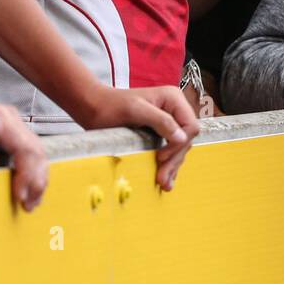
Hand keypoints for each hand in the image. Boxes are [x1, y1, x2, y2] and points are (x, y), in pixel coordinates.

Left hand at [0, 103, 47, 211]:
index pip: (27, 150)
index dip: (28, 176)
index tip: (19, 199)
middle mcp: (7, 116)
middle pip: (35, 151)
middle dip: (36, 181)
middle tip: (28, 207)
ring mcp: (8, 120)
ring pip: (36, 150)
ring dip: (36, 178)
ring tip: (30, 202)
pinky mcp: (5, 126)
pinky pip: (27, 149)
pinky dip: (31, 170)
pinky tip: (26, 186)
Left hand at [80, 87, 199, 190]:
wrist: (93, 107)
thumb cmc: (111, 105)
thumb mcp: (136, 110)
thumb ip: (161, 121)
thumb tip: (182, 138)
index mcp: (173, 99)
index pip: (190, 126)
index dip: (179, 144)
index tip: (161, 157)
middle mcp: (174, 109)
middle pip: (186, 139)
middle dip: (175, 159)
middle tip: (162, 178)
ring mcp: (168, 121)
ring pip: (180, 147)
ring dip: (173, 165)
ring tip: (164, 183)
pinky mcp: (160, 132)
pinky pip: (171, 149)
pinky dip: (169, 164)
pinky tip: (167, 177)